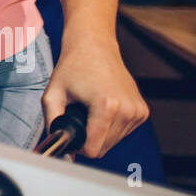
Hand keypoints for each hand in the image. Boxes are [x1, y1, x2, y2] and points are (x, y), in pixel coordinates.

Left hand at [42, 36, 148, 158]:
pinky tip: (103, 107)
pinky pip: (122, 132)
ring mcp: (138, 111)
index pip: (93, 150)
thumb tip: (57, 150)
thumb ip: (52, 124)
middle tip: (78, 115)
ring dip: (100, 132)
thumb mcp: (52, 94)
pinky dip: (110, 126)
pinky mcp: (143, 111)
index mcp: (107, 106)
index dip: (77, 145)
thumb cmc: (73, 66)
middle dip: (88, 138)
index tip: (71, 130)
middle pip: (104, 148)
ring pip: (114, 142)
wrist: (94, 45)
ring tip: (90, 109)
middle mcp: (128, 110)